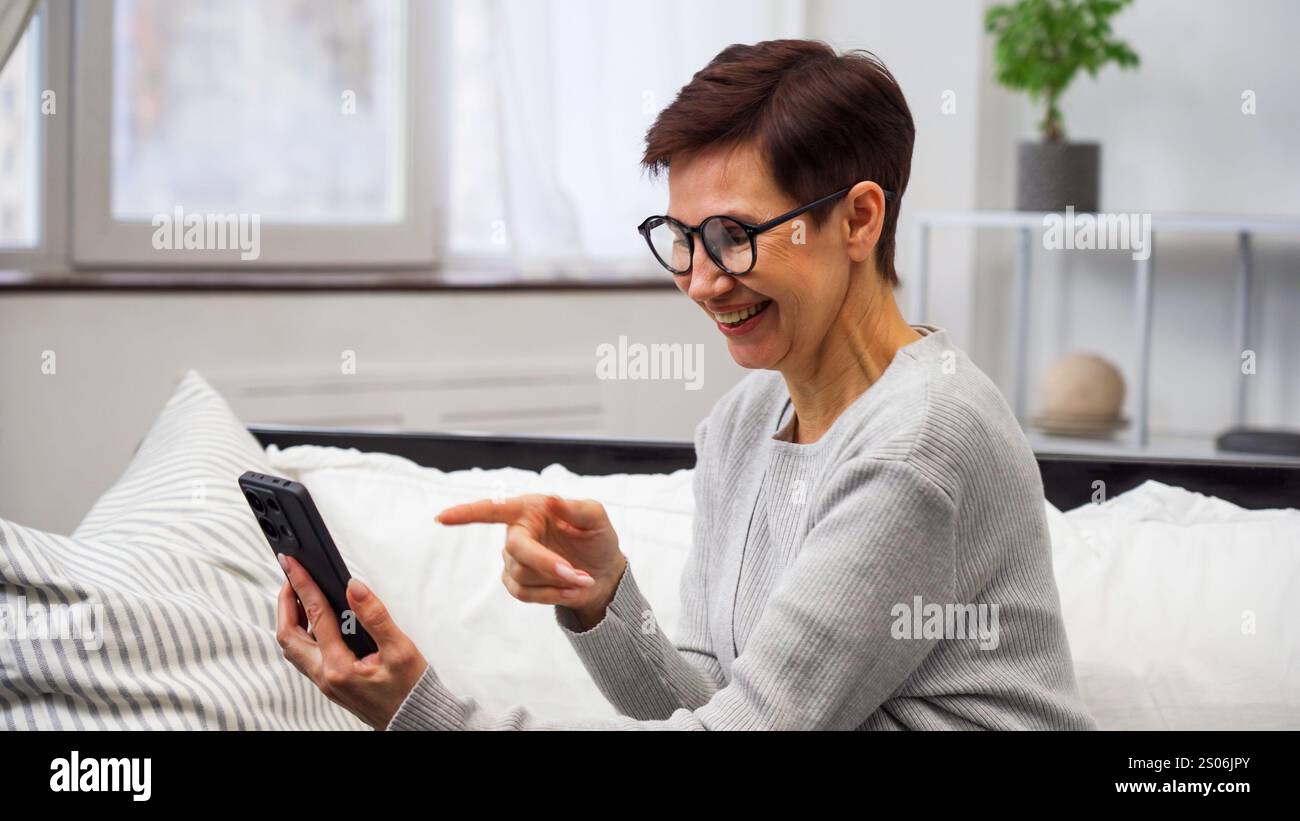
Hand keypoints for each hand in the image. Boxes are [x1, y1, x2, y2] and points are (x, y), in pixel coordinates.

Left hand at [276, 554, 427, 728]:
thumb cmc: (409, 691)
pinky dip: (302, 632)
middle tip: (291, 577)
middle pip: (288, 635)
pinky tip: (316, 620)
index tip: (293, 565)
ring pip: (292, 647)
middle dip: (285, 602)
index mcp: (339, 667)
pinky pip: (304, 655)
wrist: (414, 718)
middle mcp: (325, 676)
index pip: (315, 617)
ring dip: (290, 618)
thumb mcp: (400, 649)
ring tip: (299, 594)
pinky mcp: (330, 682)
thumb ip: (375, 616)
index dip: (302, 586)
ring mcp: (325, 681)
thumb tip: (354, 588)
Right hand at [437, 494, 625, 628]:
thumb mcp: (596, 519)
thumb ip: (576, 508)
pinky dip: (552, 594)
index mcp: (530, 509)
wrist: (602, 572)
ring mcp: (514, 559)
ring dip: (556, 581)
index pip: (493, 509)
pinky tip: (571, 590)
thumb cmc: (597, 539)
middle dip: (547, 564)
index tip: (442, 518)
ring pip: (522, 575)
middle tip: (578, 575)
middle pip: (516, 550)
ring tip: (582, 580)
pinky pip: (525, 593)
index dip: (467, 513)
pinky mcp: (517, 583)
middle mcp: (517, 532)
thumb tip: (551, 500)